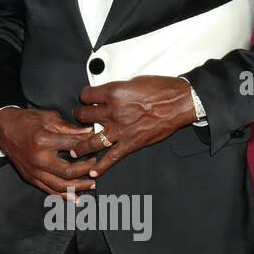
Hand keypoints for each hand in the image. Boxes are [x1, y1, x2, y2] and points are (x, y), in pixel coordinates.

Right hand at [0, 106, 99, 194]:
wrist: (2, 128)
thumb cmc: (26, 120)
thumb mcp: (49, 117)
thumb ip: (70, 128)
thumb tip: (91, 133)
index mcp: (43, 140)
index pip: (73, 147)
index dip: (88, 146)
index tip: (97, 144)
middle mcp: (38, 159)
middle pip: (67, 172)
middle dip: (85, 170)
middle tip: (95, 164)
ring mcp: (33, 171)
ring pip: (59, 186)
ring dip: (78, 187)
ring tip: (92, 184)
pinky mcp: (30, 177)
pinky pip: (48, 190)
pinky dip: (63, 196)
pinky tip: (76, 197)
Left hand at [69, 76, 196, 175]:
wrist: (178, 104)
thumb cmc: (161, 90)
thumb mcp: (133, 82)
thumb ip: (118, 90)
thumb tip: (109, 94)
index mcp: (113, 93)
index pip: (86, 95)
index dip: (84, 97)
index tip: (85, 100)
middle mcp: (112, 112)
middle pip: (83, 116)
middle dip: (79, 117)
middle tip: (78, 120)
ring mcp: (120, 130)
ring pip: (90, 140)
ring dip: (80, 145)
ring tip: (74, 149)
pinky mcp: (130, 143)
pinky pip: (111, 158)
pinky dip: (101, 167)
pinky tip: (93, 172)